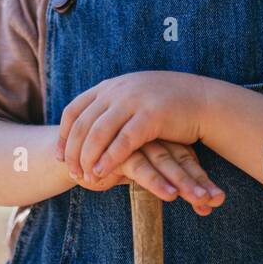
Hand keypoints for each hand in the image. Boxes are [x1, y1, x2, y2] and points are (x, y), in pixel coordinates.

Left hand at [56, 70, 211, 185]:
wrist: (203, 100)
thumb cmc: (168, 105)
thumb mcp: (134, 97)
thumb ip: (112, 106)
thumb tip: (89, 124)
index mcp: (110, 86)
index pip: (74, 110)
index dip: (63, 135)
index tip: (59, 156)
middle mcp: (117, 90)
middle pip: (83, 124)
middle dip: (73, 151)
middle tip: (70, 173)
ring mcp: (134, 101)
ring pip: (99, 133)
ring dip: (87, 157)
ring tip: (84, 177)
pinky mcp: (151, 115)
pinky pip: (123, 141)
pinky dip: (109, 159)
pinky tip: (102, 173)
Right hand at [65, 138, 224, 214]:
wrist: (72, 154)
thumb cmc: (112, 164)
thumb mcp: (143, 172)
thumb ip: (170, 183)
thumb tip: (207, 208)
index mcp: (159, 137)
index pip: (185, 156)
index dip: (201, 178)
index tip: (218, 201)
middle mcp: (150, 136)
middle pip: (179, 158)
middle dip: (199, 181)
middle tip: (216, 201)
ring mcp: (135, 140)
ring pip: (165, 162)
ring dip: (185, 183)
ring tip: (201, 200)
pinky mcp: (119, 151)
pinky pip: (141, 167)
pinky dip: (156, 182)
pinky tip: (170, 196)